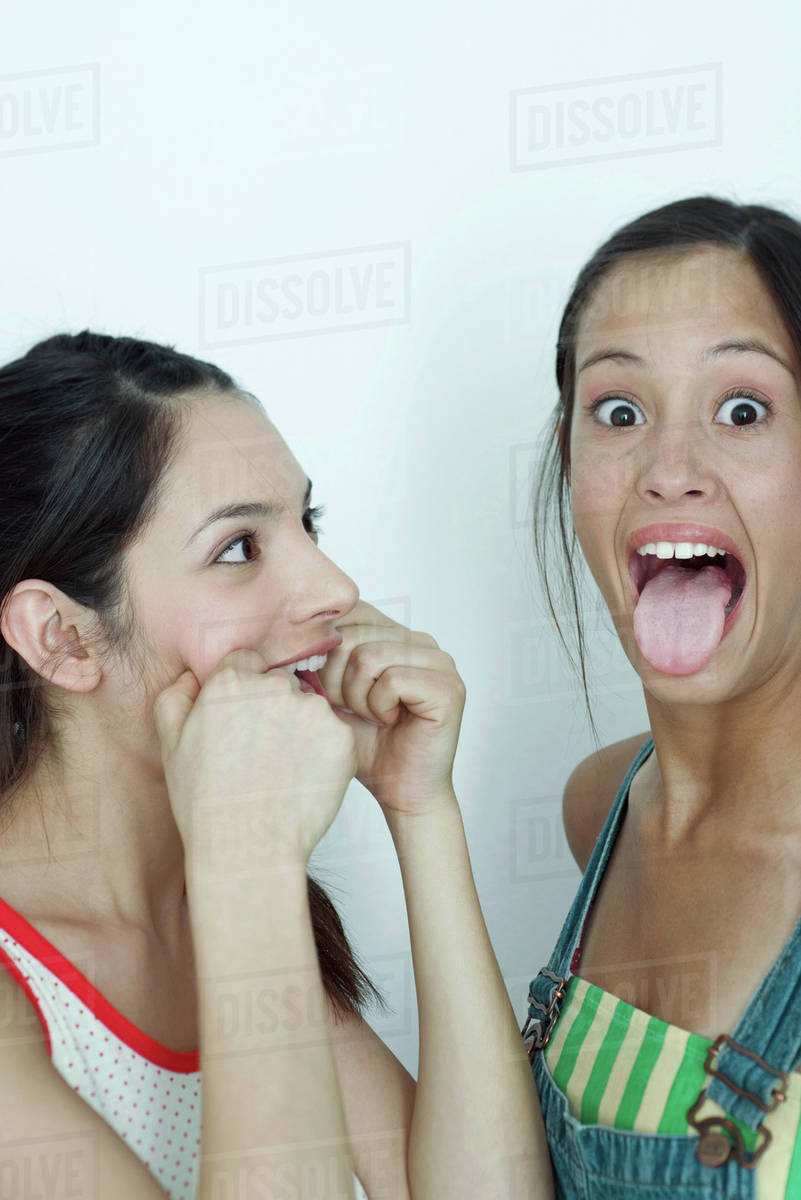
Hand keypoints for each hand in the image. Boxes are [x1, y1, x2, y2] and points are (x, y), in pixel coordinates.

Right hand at [152, 648, 356, 871]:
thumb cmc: (205, 802)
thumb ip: (176, 697)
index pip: (247, 662)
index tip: (241, 724)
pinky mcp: (342, 737)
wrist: (248, 849)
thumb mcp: (171, 745)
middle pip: (281, 681)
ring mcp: (313, 710)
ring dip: (301, 728)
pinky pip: (334, 734)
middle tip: (261, 753)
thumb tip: (193, 676)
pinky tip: (302, 779)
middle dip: (273, 707)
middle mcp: (275, 686)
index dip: (243, 693)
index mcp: (232, 681)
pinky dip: (324, 752)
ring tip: (280, 770)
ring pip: (309, 707)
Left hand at [318, 601, 465, 815]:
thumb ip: (319, 658)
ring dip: (357, 697)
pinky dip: (378, 707)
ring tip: (370, 716)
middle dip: (335, 680)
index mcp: (396, 635)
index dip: (322, 647)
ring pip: (368, 657)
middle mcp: (421, 642)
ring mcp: (440, 662)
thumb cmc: (367, 745)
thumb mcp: (331, 694)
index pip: (349, 611)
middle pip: (352, 635)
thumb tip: (285, 634)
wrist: (401, 790)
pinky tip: (389, 722)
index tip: (318, 684)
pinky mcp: (448, 687)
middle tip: (350, 709)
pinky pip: (392, 680)